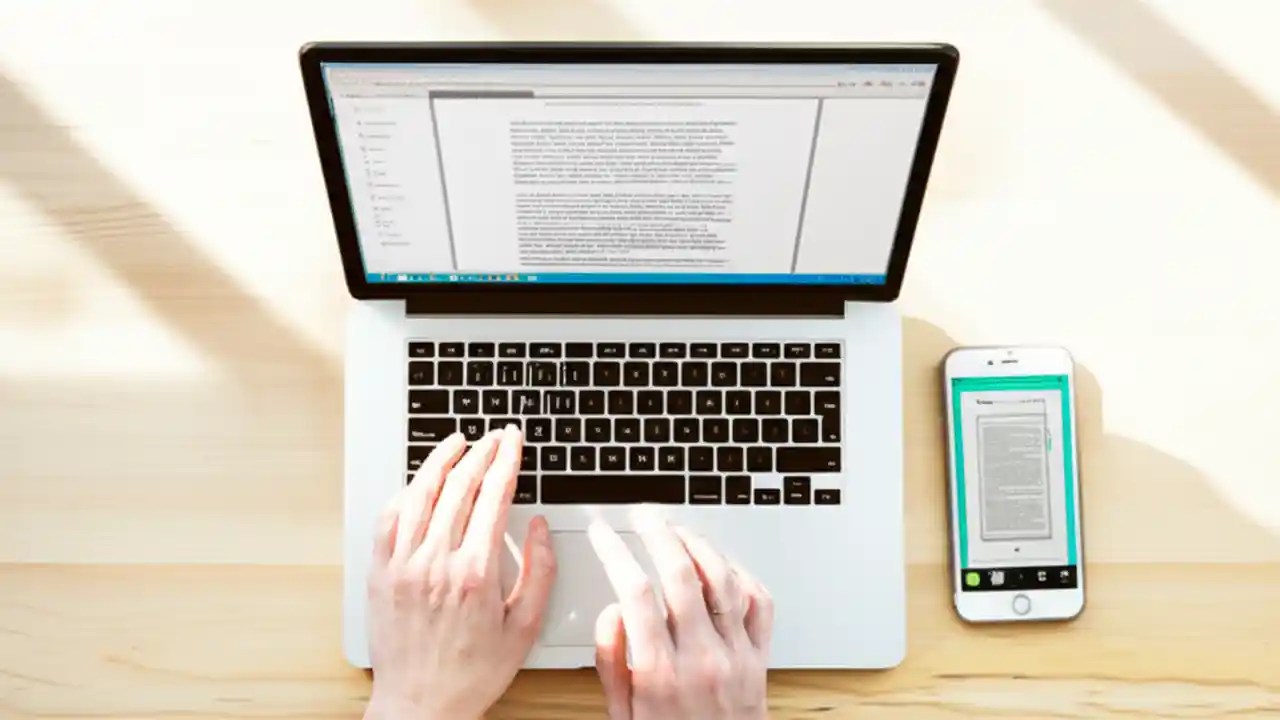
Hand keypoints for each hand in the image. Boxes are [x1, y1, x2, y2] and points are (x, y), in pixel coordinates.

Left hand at [364, 427, 555, 719]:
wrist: (421, 705)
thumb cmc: (474, 673)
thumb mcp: (525, 627)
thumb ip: (540, 571)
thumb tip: (539, 527)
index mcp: (477, 572)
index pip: (494, 495)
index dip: (507, 460)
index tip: (514, 441)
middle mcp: (436, 562)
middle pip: (459, 486)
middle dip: (481, 453)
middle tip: (494, 437)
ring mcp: (403, 565)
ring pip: (420, 494)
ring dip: (440, 460)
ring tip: (456, 442)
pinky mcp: (380, 574)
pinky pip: (388, 520)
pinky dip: (405, 494)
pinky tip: (418, 484)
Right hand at [589, 521, 773, 719]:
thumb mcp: (622, 714)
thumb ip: (612, 661)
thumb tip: (613, 611)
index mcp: (660, 673)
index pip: (635, 592)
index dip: (615, 552)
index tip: (603, 534)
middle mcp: (701, 658)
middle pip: (680, 573)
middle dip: (657, 532)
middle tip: (642, 515)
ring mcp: (736, 655)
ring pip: (722, 578)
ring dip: (698, 544)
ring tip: (678, 529)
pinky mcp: (759, 658)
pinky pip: (758, 601)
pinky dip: (741, 574)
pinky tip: (721, 564)